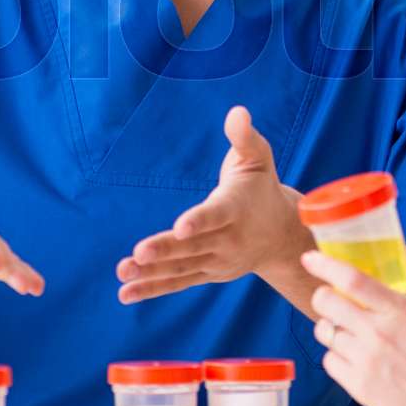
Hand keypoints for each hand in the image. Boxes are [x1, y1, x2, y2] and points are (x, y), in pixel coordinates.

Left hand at [116, 105, 312, 302]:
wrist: (281, 234)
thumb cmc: (261, 187)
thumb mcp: (258, 158)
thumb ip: (244, 137)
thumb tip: (237, 112)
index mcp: (237, 207)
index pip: (217, 214)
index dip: (200, 220)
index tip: (181, 226)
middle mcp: (229, 239)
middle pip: (193, 245)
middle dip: (164, 250)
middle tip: (137, 254)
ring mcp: (218, 260)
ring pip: (182, 268)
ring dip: (151, 273)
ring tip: (123, 272)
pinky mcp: (208, 273)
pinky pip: (179, 282)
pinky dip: (153, 289)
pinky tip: (125, 293)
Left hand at [302, 248, 405, 405]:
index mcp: (402, 312)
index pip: (352, 279)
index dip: (325, 264)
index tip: (312, 258)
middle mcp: (378, 334)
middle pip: (327, 302)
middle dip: (324, 295)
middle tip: (332, 297)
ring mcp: (366, 362)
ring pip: (325, 332)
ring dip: (329, 325)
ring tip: (344, 328)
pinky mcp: (359, 388)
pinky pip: (330, 362)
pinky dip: (335, 355)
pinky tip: (351, 356)